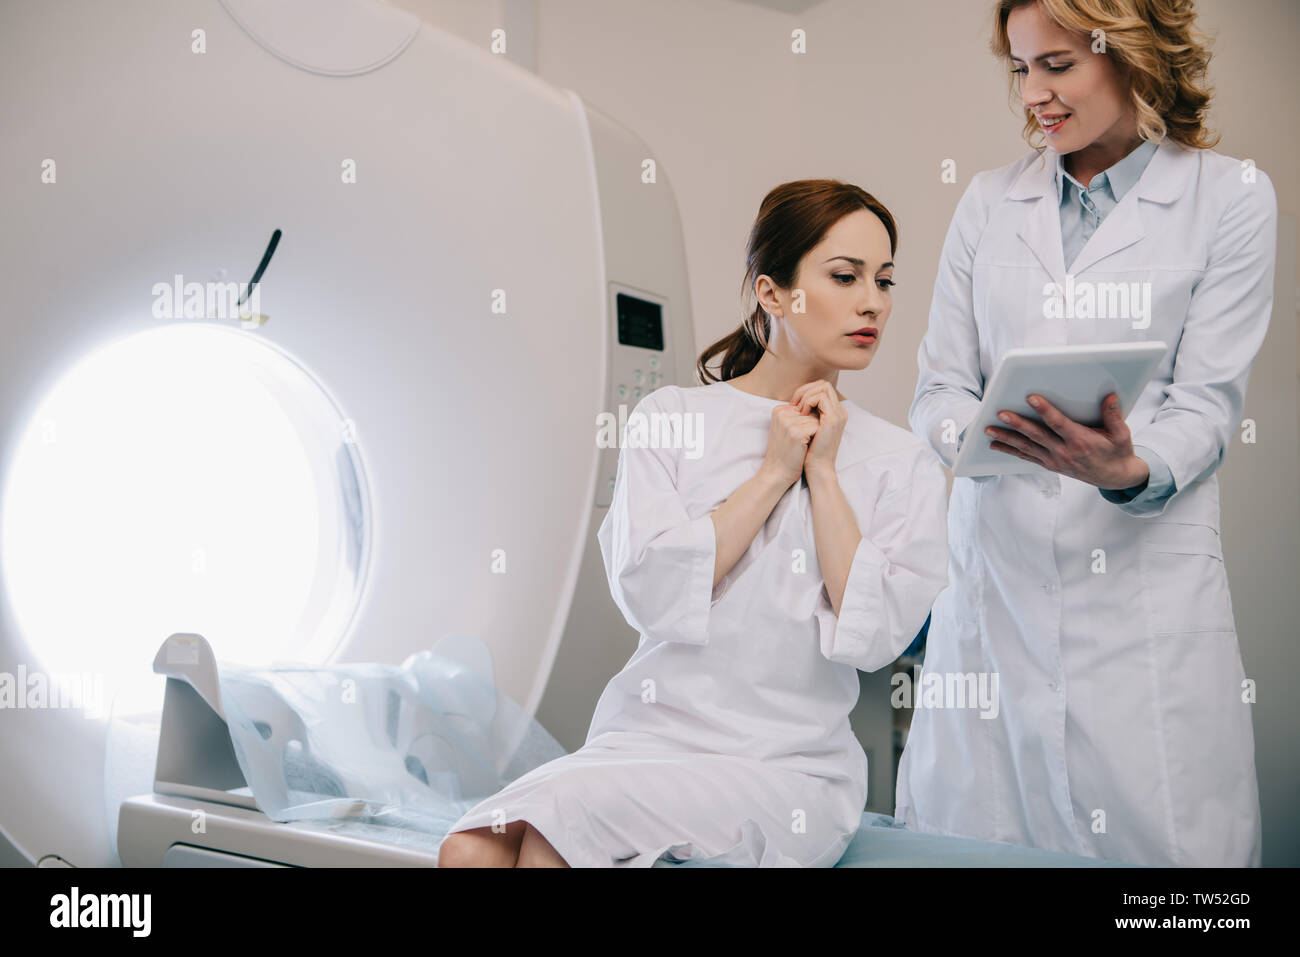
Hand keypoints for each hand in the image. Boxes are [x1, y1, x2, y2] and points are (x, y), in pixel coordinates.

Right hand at [761, 402, 819, 487]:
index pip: (806, 407)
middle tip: (798, 442)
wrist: (777, 472)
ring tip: (800, 445)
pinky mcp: (796, 432)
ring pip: (816, 419)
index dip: (806, 423)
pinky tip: (804, 447)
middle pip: (811, 412)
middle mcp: (782, 413)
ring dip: (814, 433)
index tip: (796, 436)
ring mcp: (788, 422)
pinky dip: (815, 438)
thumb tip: (817, 406)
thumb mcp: (786, 428)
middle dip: (811, 428)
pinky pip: (817, 428)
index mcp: (779, 410)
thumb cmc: (785, 452)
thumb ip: (796, 415)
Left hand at [791, 380, 846, 477]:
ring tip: (798, 409)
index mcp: (834, 413)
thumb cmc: (809, 451)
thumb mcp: (807, 428)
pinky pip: (821, 397)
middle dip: (805, 389)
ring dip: (806, 394)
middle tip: (794, 403)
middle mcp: (839, 411)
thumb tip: (793, 401)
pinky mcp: (833, 418)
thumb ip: (806, 414)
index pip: (822, 389)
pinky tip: (801, 413)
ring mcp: (838, 414)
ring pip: (823, 387)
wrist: (817, 468)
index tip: (793, 404)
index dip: (806, 391)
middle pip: (824, 384)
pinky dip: (808, 400)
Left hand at [984, 392, 1149, 489]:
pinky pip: (1027, 457)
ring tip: (988, 429)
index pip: (1058, 423)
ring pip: (1026, 447)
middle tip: (1000, 413)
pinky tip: (995, 444)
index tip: (1031, 398)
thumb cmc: (1118, 452)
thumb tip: (1109, 395)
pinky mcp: (1050, 465)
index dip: (1044, 410)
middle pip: (1036, 435)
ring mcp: (1055, 460)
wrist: (1115, 478)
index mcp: (1081, 441)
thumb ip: (1114, 415)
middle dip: (1017, 424)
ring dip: (1006, 438)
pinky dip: (1010, 450)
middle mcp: (1064, 451)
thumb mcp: (1121, 434)